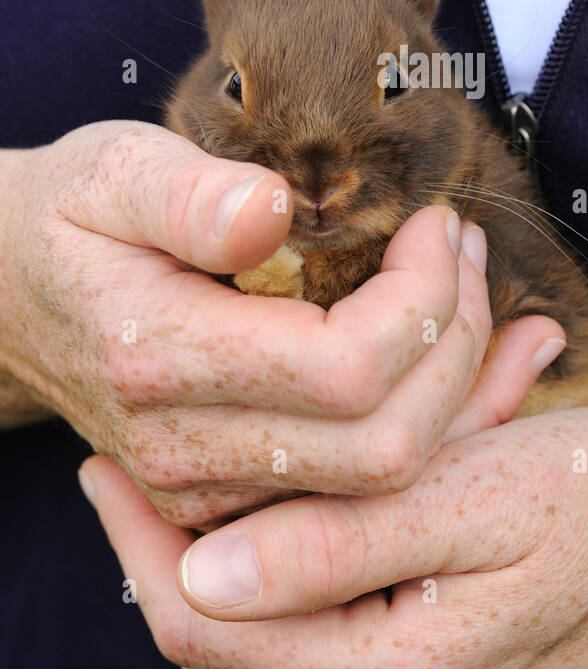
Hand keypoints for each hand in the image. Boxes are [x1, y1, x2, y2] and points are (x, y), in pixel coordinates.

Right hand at [0, 121, 562, 526]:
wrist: (8, 295)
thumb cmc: (70, 216)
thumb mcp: (113, 170)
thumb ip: (189, 196)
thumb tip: (273, 210)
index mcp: (158, 357)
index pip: (345, 369)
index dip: (421, 299)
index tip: (432, 223)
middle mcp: (185, 449)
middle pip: (387, 445)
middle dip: (456, 344)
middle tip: (460, 249)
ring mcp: (209, 489)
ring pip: (390, 480)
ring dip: (453, 382)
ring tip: (461, 281)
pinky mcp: (233, 498)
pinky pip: (364, 489)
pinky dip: (432, 423)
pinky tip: (456, 348)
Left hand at [78, 411, 587, 668]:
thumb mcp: (479, 497)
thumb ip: (341, 543)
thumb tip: (206, 567)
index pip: (206, 625)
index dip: (142, 543)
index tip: (111, 467)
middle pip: (218, 655)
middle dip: (167, 560)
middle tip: (145, 474)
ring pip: (259, 667)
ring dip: (221, 579)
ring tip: (206, 494)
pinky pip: (316, 668)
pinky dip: (285, 599)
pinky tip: (294, 531)